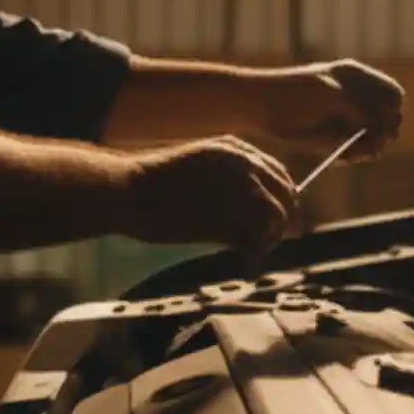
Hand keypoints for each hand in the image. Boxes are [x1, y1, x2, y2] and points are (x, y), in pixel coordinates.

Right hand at [124, 135, 300, 256]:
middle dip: (281, 223)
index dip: (283, 201)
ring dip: (268, 240)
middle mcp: (246, 166)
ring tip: (251, 253)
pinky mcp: (229, 215)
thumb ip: (232, 184)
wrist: (128, 190)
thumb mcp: (202, 168)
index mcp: (238, 151)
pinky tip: (244, 261)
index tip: (278, 222)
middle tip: (266, 244)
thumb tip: (259, 211)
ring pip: (275, 219)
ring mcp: (240, 189)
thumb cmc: (156, 184)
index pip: (281, 177)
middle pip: (286, 198)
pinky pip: (256, 239)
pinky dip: (255, 253)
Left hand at [255, 59, 403, 168]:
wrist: (261, 108)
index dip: (392, 109)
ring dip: (372, 146)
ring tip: (355, 151)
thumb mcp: (333, 95)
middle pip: (389, 118)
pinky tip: (344, 156)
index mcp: (358, 78)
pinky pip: (358, 151)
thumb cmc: (296, 93)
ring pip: (376, 138)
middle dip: (384, 131)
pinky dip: (356, 155)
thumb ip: (364, 108)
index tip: (381, 121)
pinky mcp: (335, 139)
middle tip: (372, 141)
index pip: (393, 95)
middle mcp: (357, 99)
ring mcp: (347, 120)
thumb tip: (390, 124)